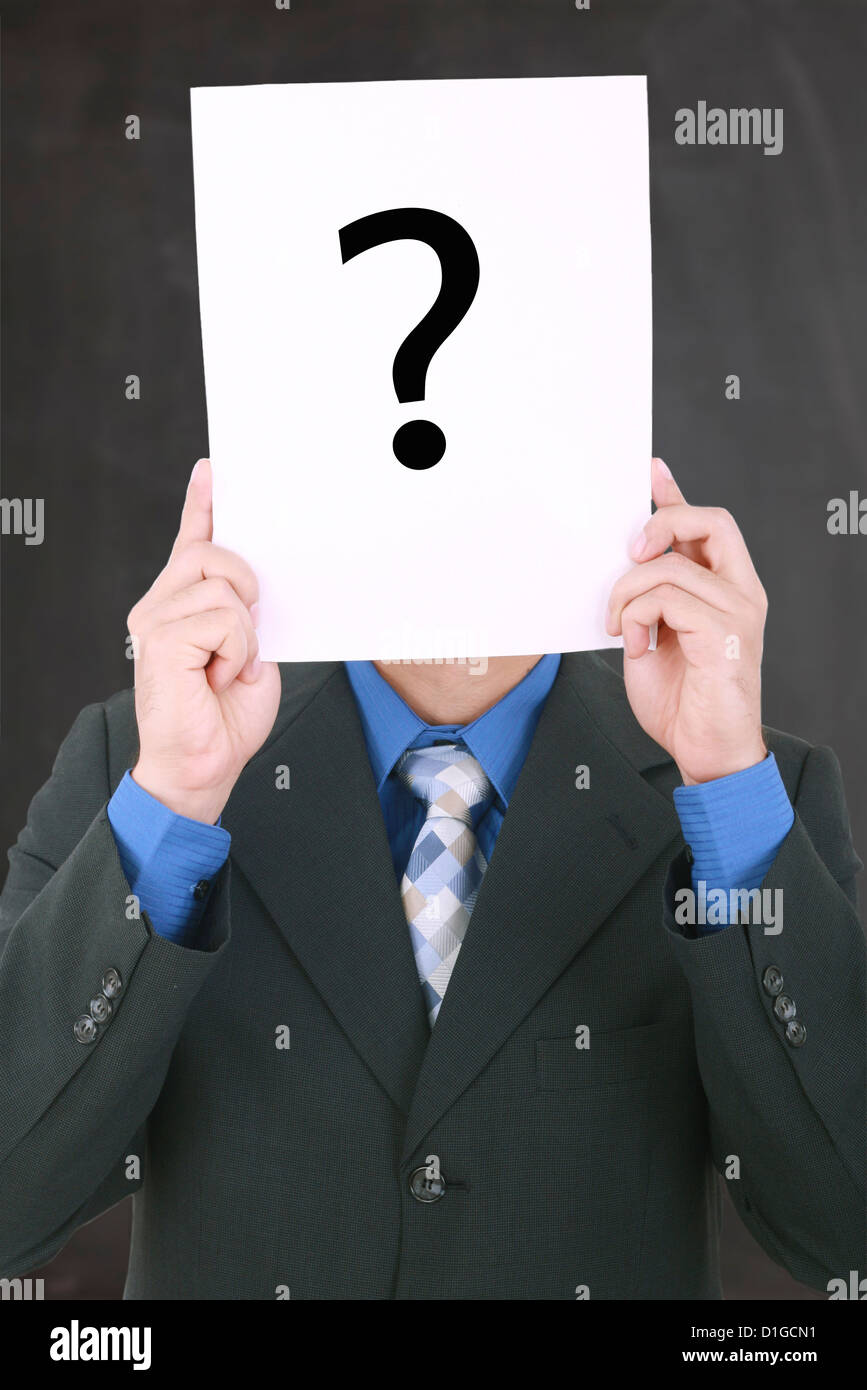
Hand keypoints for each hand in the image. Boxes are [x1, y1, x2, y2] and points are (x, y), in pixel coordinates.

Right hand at [127, 458, 281, 822]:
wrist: (204, 766)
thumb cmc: (224, 719)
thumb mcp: (249, 652)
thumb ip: (245, 613)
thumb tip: (254, 584)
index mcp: (180, 606)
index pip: (189, 543)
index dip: (201, 506)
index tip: (213, 472)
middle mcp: (159, 606)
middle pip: (210, 554)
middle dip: (246, 585)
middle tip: (248, 634)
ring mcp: (154, 620)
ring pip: (223, 588)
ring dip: (245, 633)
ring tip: (229, 668)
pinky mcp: (160, 639)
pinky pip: (222, 618)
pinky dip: (237, 650)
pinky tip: (221, 677)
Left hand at [606, 457, 767, 785]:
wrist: (708, 755)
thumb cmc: (682, 704)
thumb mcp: (654, 639)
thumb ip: (649, 601)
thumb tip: (623, 567)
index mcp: (726, 590)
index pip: (706, 525)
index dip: (676, 494)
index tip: (649, 470)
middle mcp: (741, 593)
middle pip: (709, 521)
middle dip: (660, 522)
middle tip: (627, 554)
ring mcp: (737, 613)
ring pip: (669, 566)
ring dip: (627, 594)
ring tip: (623, 630)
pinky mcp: (724, 635)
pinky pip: (666, 600)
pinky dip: (639, 618)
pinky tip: (637, 646)